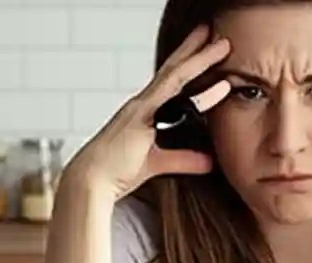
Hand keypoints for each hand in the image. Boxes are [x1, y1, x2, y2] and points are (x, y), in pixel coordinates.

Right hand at [65, 25, 231, 200]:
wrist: (91, 180)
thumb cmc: (116, 172)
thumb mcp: (158, 164)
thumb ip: (184, 159)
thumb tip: (210, 161)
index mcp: (145, 113)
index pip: (172, 84)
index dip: (190, 66)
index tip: (207, 52)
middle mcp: (143, 104)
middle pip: (174, 70)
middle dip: (195, 51)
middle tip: (215, 33)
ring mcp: (141, 106)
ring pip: (175, 74)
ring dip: (199, 58)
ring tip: (220, 44)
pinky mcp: (140, 114)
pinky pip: (169, 89)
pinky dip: (188, 75)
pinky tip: (205, 63)